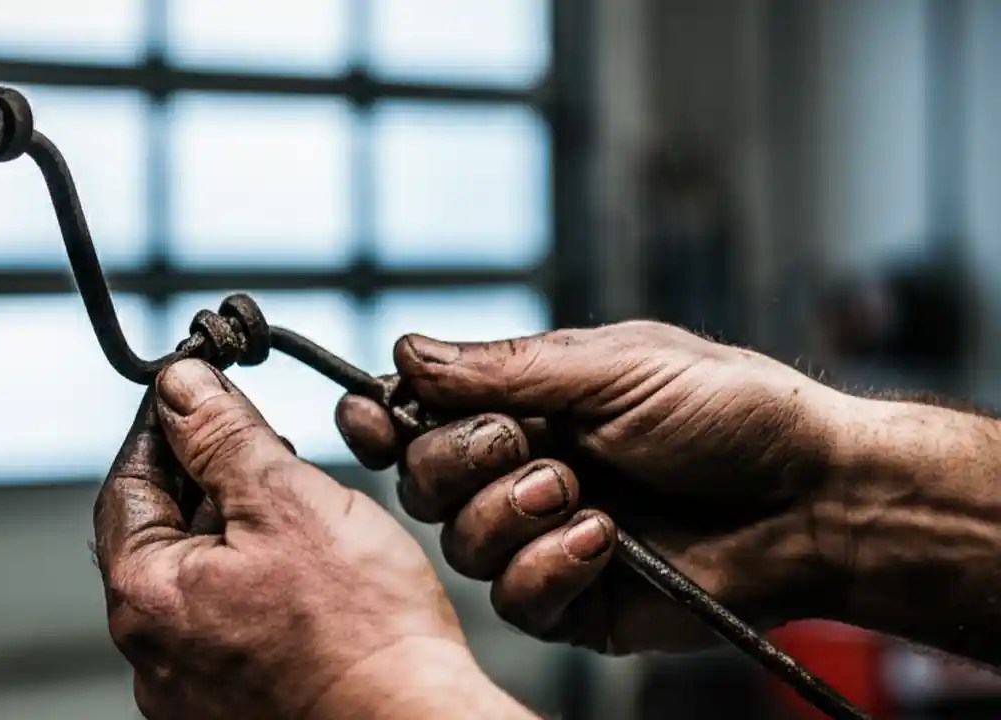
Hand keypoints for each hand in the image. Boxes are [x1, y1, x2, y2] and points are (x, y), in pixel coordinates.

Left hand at [94, 359, 535, 719]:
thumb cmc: (362, 632)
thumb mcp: (289, 501)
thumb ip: (225, 437)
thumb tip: (182, 387)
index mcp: (148, 596)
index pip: (128, 485)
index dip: (164, 427)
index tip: (195, 392)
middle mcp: (154, 654)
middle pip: (163, 533)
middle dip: (207, 477)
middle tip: (257, 438)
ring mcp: (192, 690)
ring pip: (200, 579)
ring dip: (235, 531)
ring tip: (295, 502)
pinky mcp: (235, 708)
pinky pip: (228, 624)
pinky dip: (255, 583)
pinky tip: (305, 570)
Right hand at [335, 320, 857, 652]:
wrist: (814, 496)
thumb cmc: (729, 412)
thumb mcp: (615, 366)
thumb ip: (505, 367)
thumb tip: (405, 350)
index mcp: (529, 407)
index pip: (424, 415)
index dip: (383, 416)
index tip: (367, 415)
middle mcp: (525, 474)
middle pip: (422, 481)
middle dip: (454, 461)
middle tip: (519, 442)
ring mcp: (546, 539)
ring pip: (459, 544)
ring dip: (507, 514)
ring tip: (580, 492)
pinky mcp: (576, 601)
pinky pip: (515, 600)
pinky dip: (547, 568)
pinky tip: (601, 541)